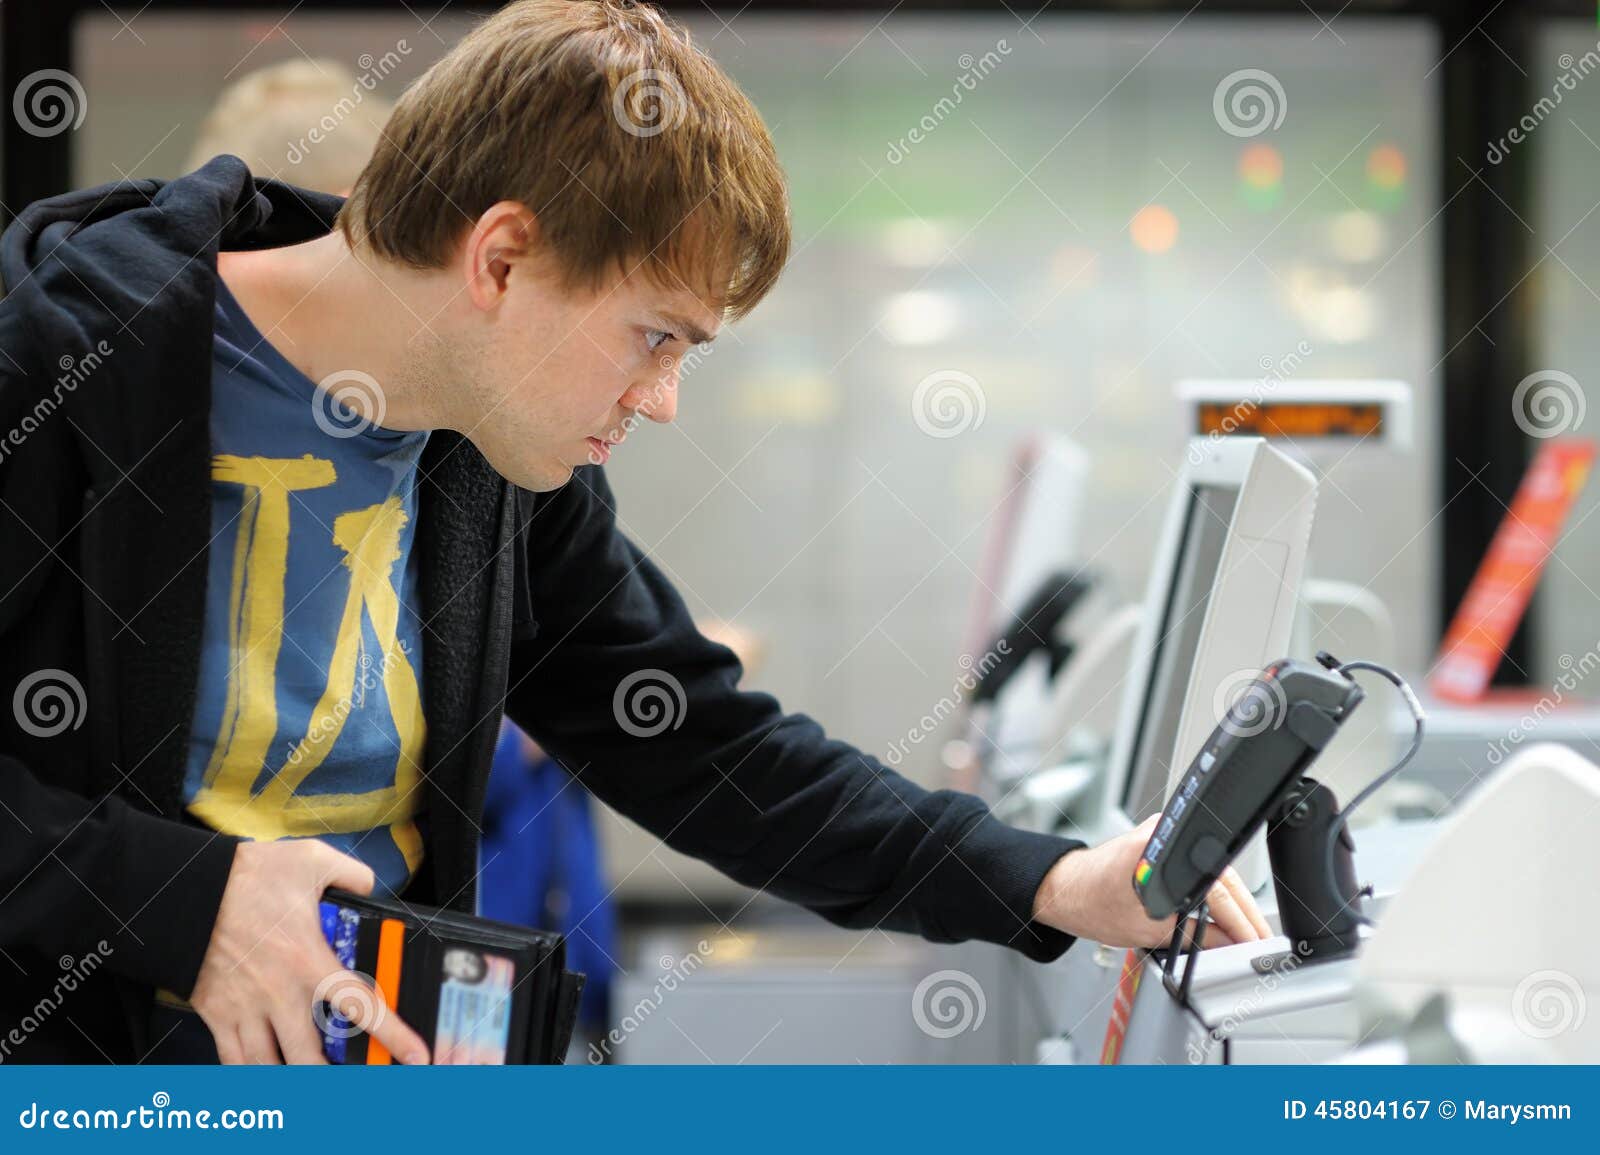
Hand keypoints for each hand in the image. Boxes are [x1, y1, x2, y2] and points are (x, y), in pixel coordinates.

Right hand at [189, 840, 429, 1064]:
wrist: (186, 888)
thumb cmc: (246, 875)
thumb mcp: (312, 860)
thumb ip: (351, 875)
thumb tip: (371, 888)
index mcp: (309, 959)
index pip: (361, 1005)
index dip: (393, 1035)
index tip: (416, 1057)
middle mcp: (279, 994)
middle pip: (309, 1058)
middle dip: (333, 1079)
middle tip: (353, 1085)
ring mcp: (245, 1008)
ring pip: (269, 1068)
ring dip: (291, 1082)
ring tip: (311, 1085)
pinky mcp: (216, 1014)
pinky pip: (233, 1060)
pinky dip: (250, 1075)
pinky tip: (265, 1079)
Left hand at [1032, 815, 1270, 949]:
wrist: (1065, 890)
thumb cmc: (1091, 904)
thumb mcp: (1148, 931)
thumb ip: (1195, 937)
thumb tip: (1229, 944)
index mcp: (1158, 851)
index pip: (1215, 888)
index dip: (1239, 918)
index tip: (1254, 938)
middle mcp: (1160, 833)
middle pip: (1219, 874)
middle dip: (1241, 910)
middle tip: (1257, 938)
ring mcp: (1159, 831)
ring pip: (1210, 867)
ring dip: (1228, 899)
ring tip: (1243, 929)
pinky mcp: (1157, 837)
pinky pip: (1194, 862)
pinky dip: (1209, 887)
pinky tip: (1220, 909)